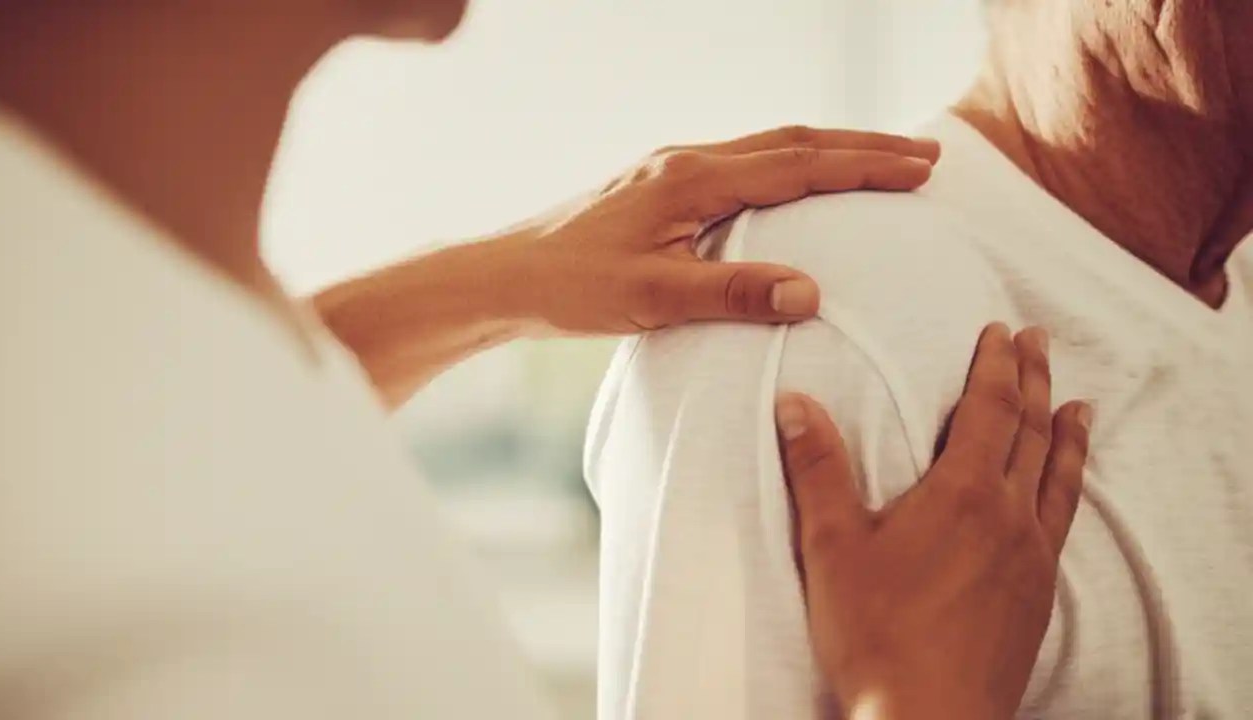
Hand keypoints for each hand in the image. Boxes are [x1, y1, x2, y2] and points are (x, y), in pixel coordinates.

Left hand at [502, 126, 939, 333]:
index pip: (799, 164)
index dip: (864, 165)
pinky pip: (741, 163)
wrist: (506, 277)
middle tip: (922, 155)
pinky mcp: (659, 187)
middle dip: (861, 146)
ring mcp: (671, 169)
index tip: (921, 167)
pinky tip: (795, 186)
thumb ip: (732, 293)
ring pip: (767, 147)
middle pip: (791, 140)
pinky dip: (787, 166)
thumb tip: (811, 294)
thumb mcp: (654, 298)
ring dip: (826, 151)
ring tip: (876, 161)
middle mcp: (685, 161)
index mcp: (691, 180)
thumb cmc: (572, 289)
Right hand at [774, 324, 1092, 719]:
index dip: (996, 366)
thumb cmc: (876, 634)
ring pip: (1059, 476)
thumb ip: (818, 468)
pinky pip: (1064, 520)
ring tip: (1079, 404)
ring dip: (1066, 432)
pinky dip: (1070, 487)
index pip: (990, 410)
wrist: (928, 718)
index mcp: (962, 494)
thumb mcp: (832, 546)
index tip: (1001, 332)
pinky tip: (1065, 489)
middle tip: (1037, 342)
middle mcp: (1009, 517)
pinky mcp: (1037, 594)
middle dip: (1034, 380)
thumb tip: (795, 402)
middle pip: (1032, 431)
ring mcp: (1031, 557)